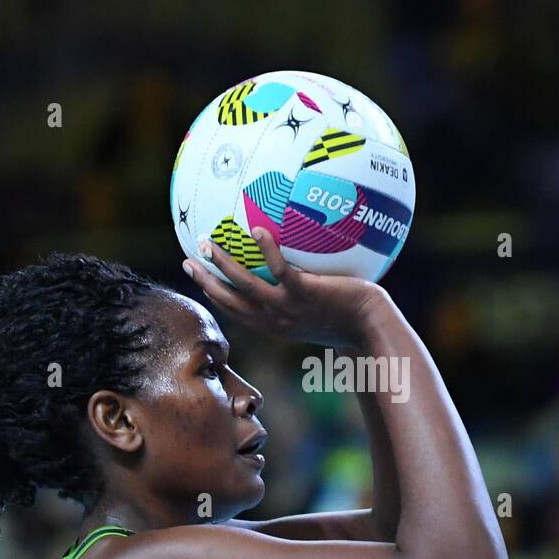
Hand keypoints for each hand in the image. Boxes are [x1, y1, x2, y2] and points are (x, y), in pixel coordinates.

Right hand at [182, 228, 385, 347]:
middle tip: (187, 260)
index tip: (198, 278)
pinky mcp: (306, 293)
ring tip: (208, 243)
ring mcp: (289, 307)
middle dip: (205, 281)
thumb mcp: (316, 311)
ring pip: (246, 286)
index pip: (236, 311)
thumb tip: (294, 268)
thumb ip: (301, 295)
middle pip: (230, 301)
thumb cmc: (348, 318)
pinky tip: (257, 230)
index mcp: (274, 325)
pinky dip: (267, 251)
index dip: (214, 295)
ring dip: (223, 265)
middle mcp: (275, 320)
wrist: (371, 327)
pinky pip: (280, 270)